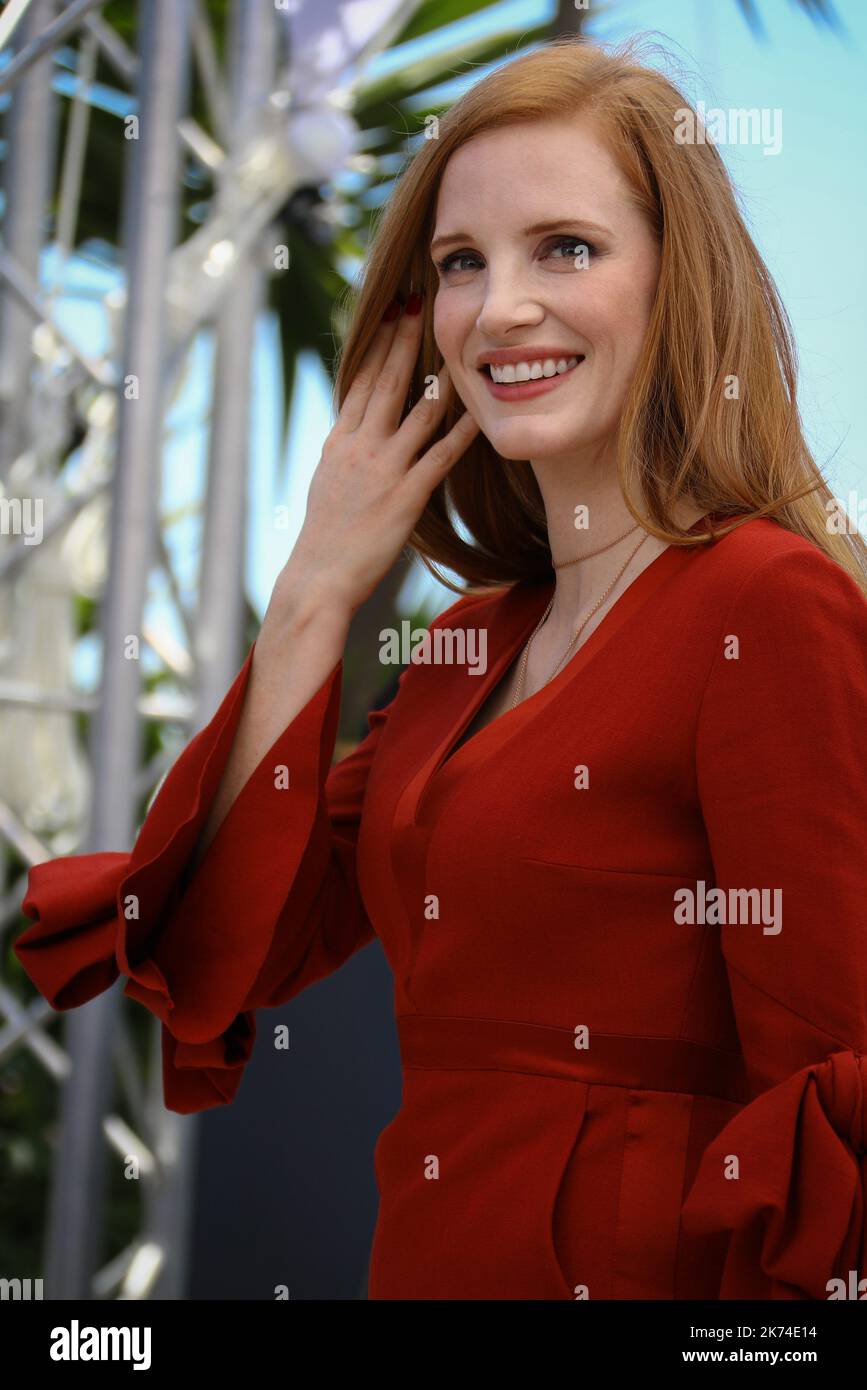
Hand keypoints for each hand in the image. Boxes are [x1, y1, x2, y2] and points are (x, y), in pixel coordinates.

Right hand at [278, 295, 479, 617]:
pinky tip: (478, 410)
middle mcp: (360, 447)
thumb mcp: (327, 484)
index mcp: (339, 442)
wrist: (318, 577)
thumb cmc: (325, 540)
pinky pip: (440, 456)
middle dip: (403, 339)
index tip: (390, 311)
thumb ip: (346, 454)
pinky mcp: (406, 496)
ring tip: (453, 339)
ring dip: (436, 373)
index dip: (377, 343)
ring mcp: (383, 469)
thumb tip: (357, 432)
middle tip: (418, 301)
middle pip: (385, 382)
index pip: (359, 381)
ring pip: (415, 410)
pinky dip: (461, 432)